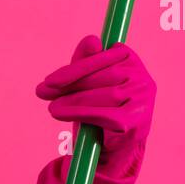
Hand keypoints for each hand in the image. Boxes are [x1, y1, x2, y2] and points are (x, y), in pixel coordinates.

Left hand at [35, 35, 156, 162]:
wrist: (115, 143)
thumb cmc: (100, 106)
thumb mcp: (90, 82)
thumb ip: (87, 61)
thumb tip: (90, 40)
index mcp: (130, 60)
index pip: (103, 58)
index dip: (74, 69)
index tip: (49, 80)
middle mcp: (142, 77)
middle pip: (102, 78)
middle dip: (68, 86)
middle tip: (41, 93)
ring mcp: (142, 99)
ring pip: (104, 96)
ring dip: (72, 101)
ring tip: (52, 108)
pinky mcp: (138, 120)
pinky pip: (105, 114)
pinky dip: (80, 114)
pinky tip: (61, 114)